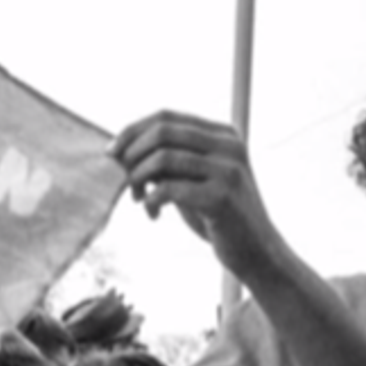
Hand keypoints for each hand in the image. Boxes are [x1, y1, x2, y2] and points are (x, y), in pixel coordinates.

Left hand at [108, 111, 288, 284]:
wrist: (254, 250)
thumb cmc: (215, 213)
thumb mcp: (191, 178)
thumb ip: (165, 159)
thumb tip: (119, 148)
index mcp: (222, 133)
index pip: (165, 116)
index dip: (131, 131)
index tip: (111, 153)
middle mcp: (229, 144)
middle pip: (162, 131)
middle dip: (133, 154)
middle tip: (126, 180)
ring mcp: (228, 169)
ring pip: (163, 158)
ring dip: (139, 179)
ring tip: (139, 199)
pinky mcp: (223, 196)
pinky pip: (169, 189)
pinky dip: (151, 201)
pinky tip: (153, 215)